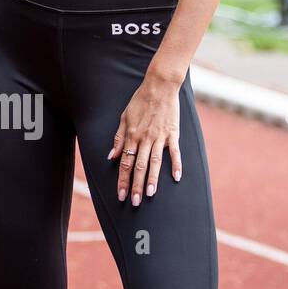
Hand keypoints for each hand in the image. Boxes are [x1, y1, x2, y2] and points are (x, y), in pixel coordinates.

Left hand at [107, 74, 182, 205]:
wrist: (159, 86)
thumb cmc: (140, 101)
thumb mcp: (124, 117)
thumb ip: (118, 138)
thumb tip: (111, 156)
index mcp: (131, 135)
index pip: (124, 163)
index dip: (122, 180)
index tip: (120, 195)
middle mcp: (144, 138)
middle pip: (138, 166)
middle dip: (135, 185)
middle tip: (133, 202)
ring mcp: (159, 137)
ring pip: (154, 162)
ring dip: (152, 179)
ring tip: (149, 194)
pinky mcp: (173, 134)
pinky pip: (175, 152)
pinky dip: (176, 165)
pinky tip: (176, 178)